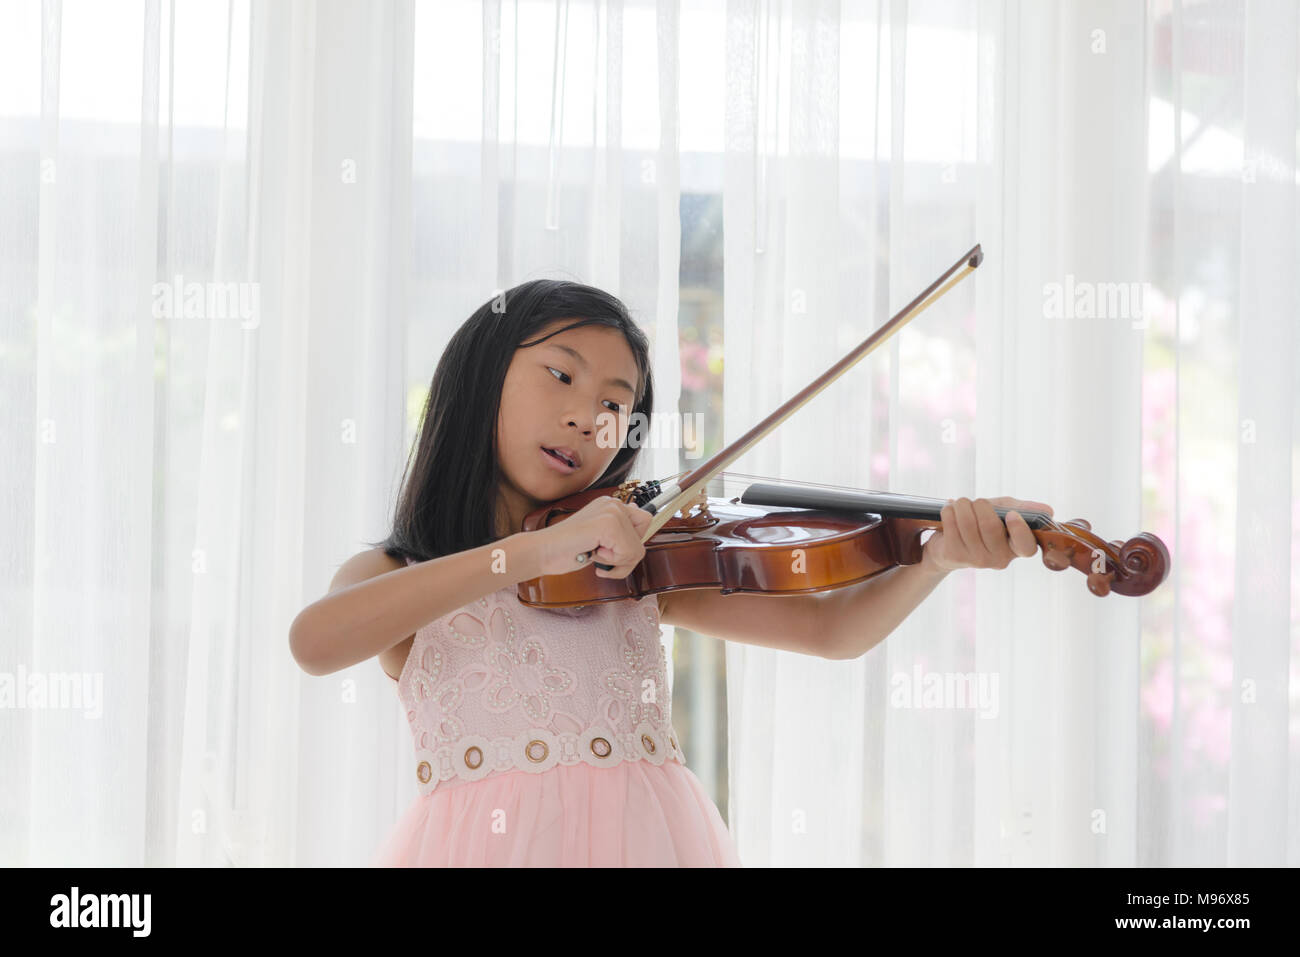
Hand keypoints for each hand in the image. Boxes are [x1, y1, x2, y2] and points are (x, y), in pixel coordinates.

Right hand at [535, 495, 653, 578]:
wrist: (544, 551)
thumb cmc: (568, 548)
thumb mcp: (600, 538)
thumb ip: (620, 531)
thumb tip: (641, 514)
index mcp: (610, 504)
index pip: (644, 521)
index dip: (631, 542)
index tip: (609, 547)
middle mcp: (613, 504)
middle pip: (643, 539)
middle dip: (624, 557)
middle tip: (600, 555)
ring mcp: (611, 513)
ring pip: (636, 550)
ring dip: (616, 563)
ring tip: (594, 554)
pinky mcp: (608, 525)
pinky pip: (628, 554)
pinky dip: (612, 564)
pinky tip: (592, 554)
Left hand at [921, 496, 1053, 574]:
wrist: (946, 544)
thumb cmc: (980, 523)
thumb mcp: (1003, 512)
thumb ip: (1024, 509)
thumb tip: (1048, 511)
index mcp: (1016, 547)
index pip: (1026, 546)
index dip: (1019, 530)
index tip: (1011, 515)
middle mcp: (999, 559)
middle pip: (990, 526)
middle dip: (980, 505)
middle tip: (974, 502)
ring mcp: (976, 560)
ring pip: (968, 523)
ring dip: (962, 505)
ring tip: (960, 505)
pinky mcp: (955, 556)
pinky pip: (951, 525)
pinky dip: (949, 511)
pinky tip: (949, 511)